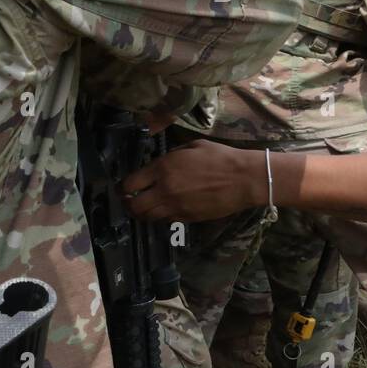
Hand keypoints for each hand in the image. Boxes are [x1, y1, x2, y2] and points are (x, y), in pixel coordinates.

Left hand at [124, 140, 260, 222]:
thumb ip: (171, 155)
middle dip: (128, 204)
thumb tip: (159, 164)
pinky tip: (162, 210)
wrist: (243, 179)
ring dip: (141, 213)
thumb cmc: (220, 157)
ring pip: (147, 217)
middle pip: (134, 205)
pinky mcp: (186, 218)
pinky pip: (164, 221)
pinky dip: (159, 217)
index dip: (123, 187)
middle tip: (129, 200)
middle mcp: (165, 189)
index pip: (131, 183)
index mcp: (164, 168)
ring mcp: (175, 207)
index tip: (123, 187)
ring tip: (142, 208)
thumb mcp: (192, 146)